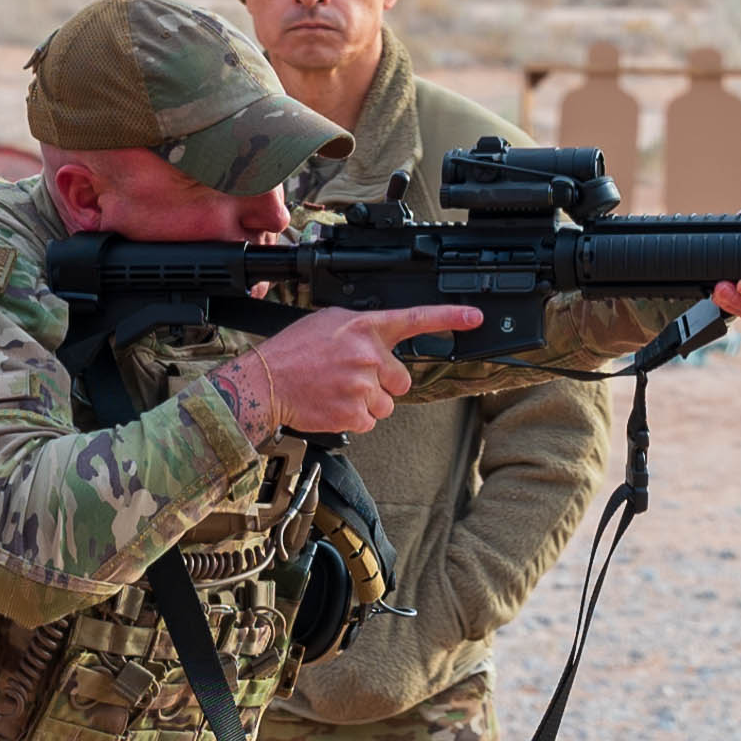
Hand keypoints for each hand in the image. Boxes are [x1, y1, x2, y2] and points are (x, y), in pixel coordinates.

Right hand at [215, 303, 482, 437]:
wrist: (265, 381)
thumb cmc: (293, 351)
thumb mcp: (329, 323)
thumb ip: (362, 329)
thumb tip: (381, 343)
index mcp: (364, 326)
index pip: (416, 318)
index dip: (450, 317)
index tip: (475, 318)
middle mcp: (369, 354)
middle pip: (402, 379)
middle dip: (383, 383)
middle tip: (353, 379)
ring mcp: (363, 385)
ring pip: (387, 404)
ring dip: (368, 402)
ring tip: (338, 391)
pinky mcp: (355, 413)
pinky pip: (370, 422)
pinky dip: (354, 419)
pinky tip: (333, 405)